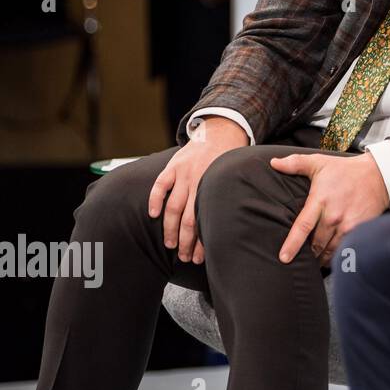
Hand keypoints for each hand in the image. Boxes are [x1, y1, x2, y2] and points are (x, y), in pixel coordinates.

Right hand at [148, 115, 248, 263]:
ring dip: (170, 229)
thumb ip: (231, 198)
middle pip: (190, 219)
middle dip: (187, 242)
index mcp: (217, 187)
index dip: (204, 242)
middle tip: (186, 258)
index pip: (208, 221)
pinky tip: (153, 216)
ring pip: (174, 206)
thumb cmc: (230, 160)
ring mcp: (184, 173)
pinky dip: (155, 199)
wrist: (220, 131)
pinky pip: (161, 185)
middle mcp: (200, 182)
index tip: (202, 258)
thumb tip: (236, 227)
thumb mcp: (235, 178)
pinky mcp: (173, 166)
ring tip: (171, 246)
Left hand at [272, 151, 389, 266]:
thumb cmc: (346, 169)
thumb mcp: (319, 162)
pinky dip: (338, 255)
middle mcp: (333, 216)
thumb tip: (273, 163)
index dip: (292, 245)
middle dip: (308, 254)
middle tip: (302, 259)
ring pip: (330, 250)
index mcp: (320, 201)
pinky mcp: (360, 229)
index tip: (284, 258)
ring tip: (315, 261)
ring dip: (322, 257)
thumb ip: (295, 164)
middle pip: (316, 244)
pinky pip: (345, 248)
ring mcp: (348, 224)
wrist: (379, 174)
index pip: (302, 227)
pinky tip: (332, 257)